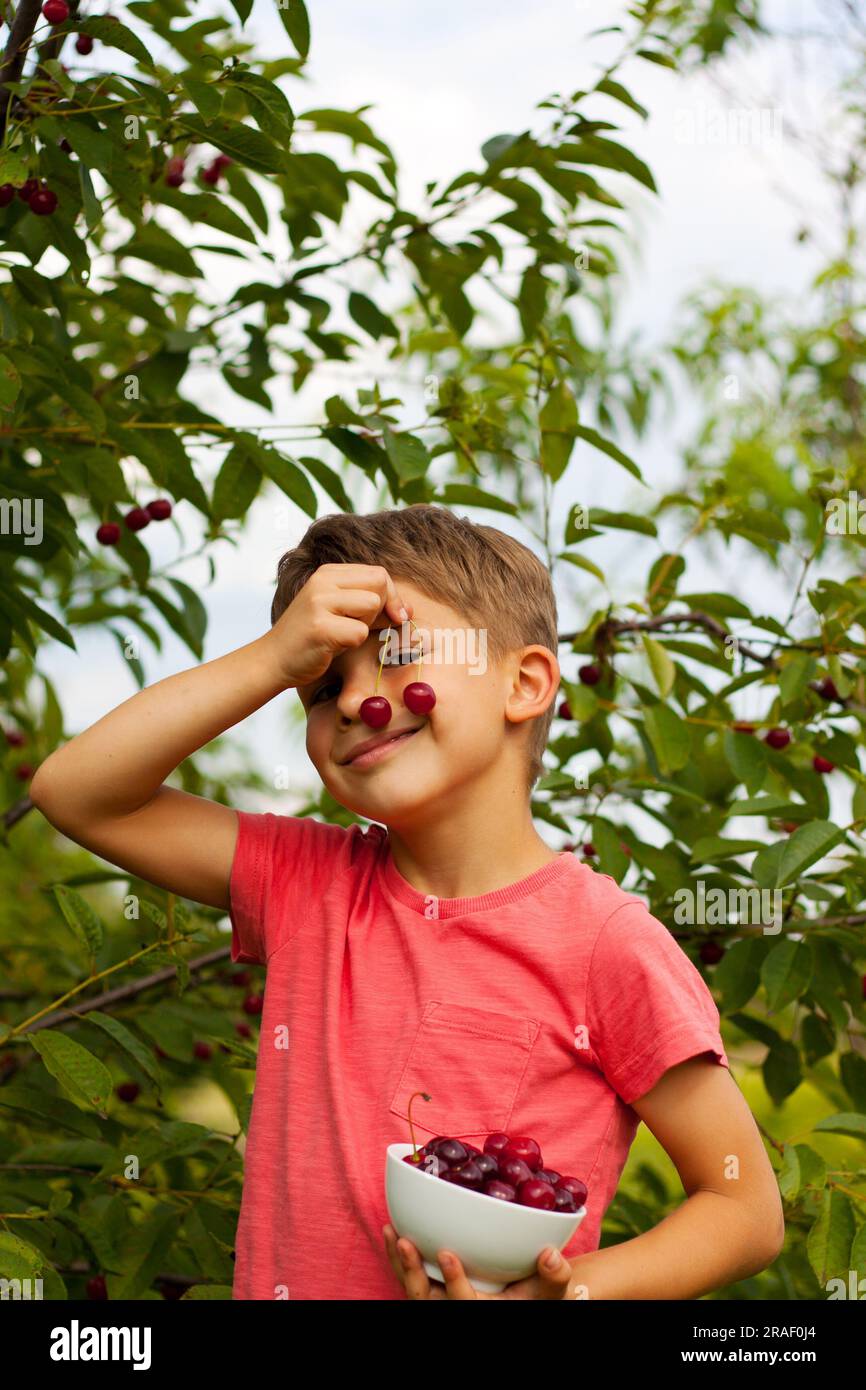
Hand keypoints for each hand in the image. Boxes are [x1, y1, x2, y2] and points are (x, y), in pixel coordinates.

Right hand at [264, 563, 412, 689]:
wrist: (273, 660)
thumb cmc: (313, 639)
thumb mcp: (341, 614)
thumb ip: (373, 609)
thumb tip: (408, 610)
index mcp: (328, 573)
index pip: (379, 573)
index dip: (393, 597)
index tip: (394, 617)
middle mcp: (323, 581)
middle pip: (379, 583)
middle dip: (381, 609)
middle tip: (361, 626)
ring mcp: (319, 602)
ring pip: (372, 605)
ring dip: (365, 627)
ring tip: (341, 635)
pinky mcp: (319, 626)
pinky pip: (359, 633)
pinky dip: (352, 644)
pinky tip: (331, 646)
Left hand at [382, 1224, 574, 1299]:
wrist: (522, 1295)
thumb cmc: (536, 1292)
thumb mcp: (551, 1288)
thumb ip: (554, 1274)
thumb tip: (550, 1254)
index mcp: (483, 1310)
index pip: (464, 1304)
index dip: (453, 1281)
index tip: (447, 1254)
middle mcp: (457, 1306)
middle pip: (427, 1299)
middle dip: (414, 1272)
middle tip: (407, 1243)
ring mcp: (440, 1298)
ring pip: (413, 1287)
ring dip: (399, 1261)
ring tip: (392, 1231)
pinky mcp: (431, 1286)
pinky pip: (409, 1275)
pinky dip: (397, 1255)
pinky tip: (392, 1227)